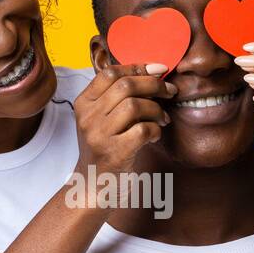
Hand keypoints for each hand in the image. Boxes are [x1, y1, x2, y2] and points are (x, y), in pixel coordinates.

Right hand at [73, 63, 174, 178]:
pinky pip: (143, 130)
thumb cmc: (104, 149)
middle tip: (170, 91)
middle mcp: (88, 117)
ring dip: (156, 109)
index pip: (110, 73)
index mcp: (83, 103)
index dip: (137, 67)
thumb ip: (116, 98)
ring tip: (162, 118)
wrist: (93, 185)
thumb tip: (153, 73)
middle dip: (154, 85)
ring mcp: (99, 135)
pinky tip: (154, 136)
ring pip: (135, 105)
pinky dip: (155, 130)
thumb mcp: (100, 119)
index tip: (158, 70)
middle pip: (126, 86)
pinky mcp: (114, 153)